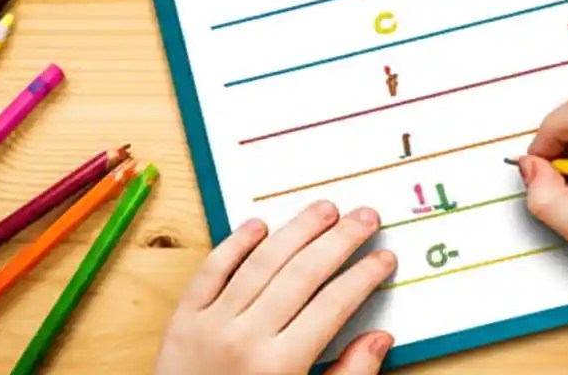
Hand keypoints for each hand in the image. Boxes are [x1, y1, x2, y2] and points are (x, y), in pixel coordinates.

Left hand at [154, 201, 397, 374]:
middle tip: (365, 217)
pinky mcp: (182, 320)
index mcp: (280, 367)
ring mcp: (210, 325)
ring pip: (261, 263)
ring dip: (296, 230)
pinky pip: (211, 271)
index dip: (364, 276)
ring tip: (324, 209)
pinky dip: (234, 245)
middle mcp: (245, 340)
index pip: (334, 305)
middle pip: (302, 274)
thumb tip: (379, 339)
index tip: (384, 258)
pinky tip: (259, 224)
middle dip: (340, 240)